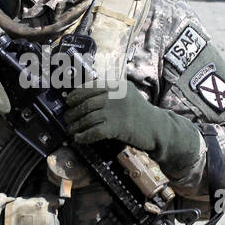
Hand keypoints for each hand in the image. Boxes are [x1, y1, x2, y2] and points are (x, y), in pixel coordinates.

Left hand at [63, 83, 201, 175]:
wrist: (158, 128)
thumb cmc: (140, 113)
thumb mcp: (128, 95)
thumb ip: (111, 92)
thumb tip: (84, 97)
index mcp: (118, 85)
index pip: (91, 87)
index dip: (77, 94)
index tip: (68, 100)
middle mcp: (116, 96)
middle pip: (87, 103)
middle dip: (73, 111)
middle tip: (67, 118)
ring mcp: (116, 111)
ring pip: (88, 117)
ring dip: (76, 125)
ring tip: (71, 129)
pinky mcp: (118, 127)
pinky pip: (95, 132)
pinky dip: (84, 136)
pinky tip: (79, 139)